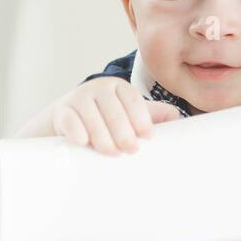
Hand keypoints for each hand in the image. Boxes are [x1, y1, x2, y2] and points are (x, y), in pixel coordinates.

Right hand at [23, 77, 181, 155]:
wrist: (70, 118)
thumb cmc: (106, 117)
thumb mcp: (129, 113)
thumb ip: (153, 114)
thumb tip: (177, 118)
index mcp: (119, 87)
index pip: (132, 99)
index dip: (141, 118)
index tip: (148, 136)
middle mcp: (98, 88)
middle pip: (113, 109)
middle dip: (124, 132)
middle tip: (131, 150)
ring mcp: (78, 98)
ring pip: (92, 116)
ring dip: (103, 136)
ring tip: (112, 152)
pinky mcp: (62, 112)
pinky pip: (70, 120)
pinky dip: (77, 131)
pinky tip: (84, 142)